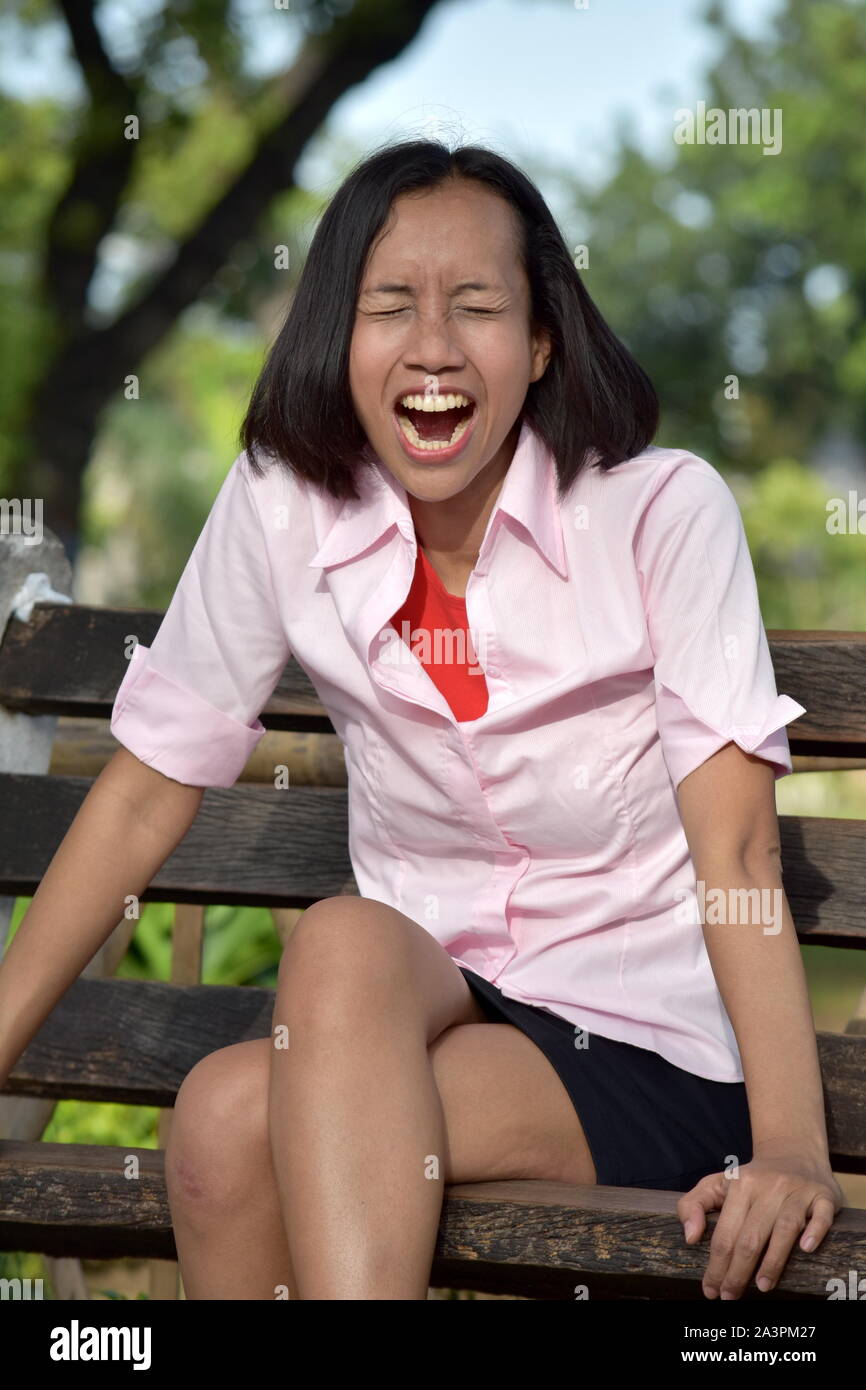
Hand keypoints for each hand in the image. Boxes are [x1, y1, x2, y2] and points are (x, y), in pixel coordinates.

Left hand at [677, 1140, 843, 1299]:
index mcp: (740, 1185)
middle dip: (738, 1272)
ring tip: (762, 1286)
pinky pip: (821, 1215)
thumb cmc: (751, 1179)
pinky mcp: (823, 1196)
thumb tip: (690, 1237)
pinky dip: (815, 1231)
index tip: (711, 1290)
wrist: (793, 1152)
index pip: (725, 1233)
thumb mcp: (717, 1183)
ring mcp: (798, 1191)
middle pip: (751, 1236)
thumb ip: (693, 1205)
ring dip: (773, 1260)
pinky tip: (806, 1249)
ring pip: (785, 1228)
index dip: (716, 1265)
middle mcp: (769, 1187)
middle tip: (730, 1297)